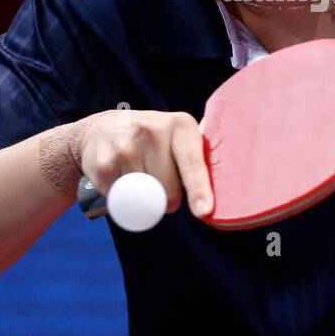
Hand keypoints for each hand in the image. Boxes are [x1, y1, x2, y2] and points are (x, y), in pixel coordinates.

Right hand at [78, 110, 212, 216]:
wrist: (103, 129)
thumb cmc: (154, 139)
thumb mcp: (179, 136)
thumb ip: (201, 156)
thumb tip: (231, 185)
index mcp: (180, 125)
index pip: (191, 162)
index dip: (198, 188)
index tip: (204, 210)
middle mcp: (152, 130)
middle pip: (170, 189)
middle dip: (169, 196)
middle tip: (160, 180)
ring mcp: (125, 146)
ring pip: (146, 197)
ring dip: (145, 197)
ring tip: (139, 174)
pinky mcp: (104, 164)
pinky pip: (121, 199)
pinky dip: (122, 197)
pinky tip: (121, 176)